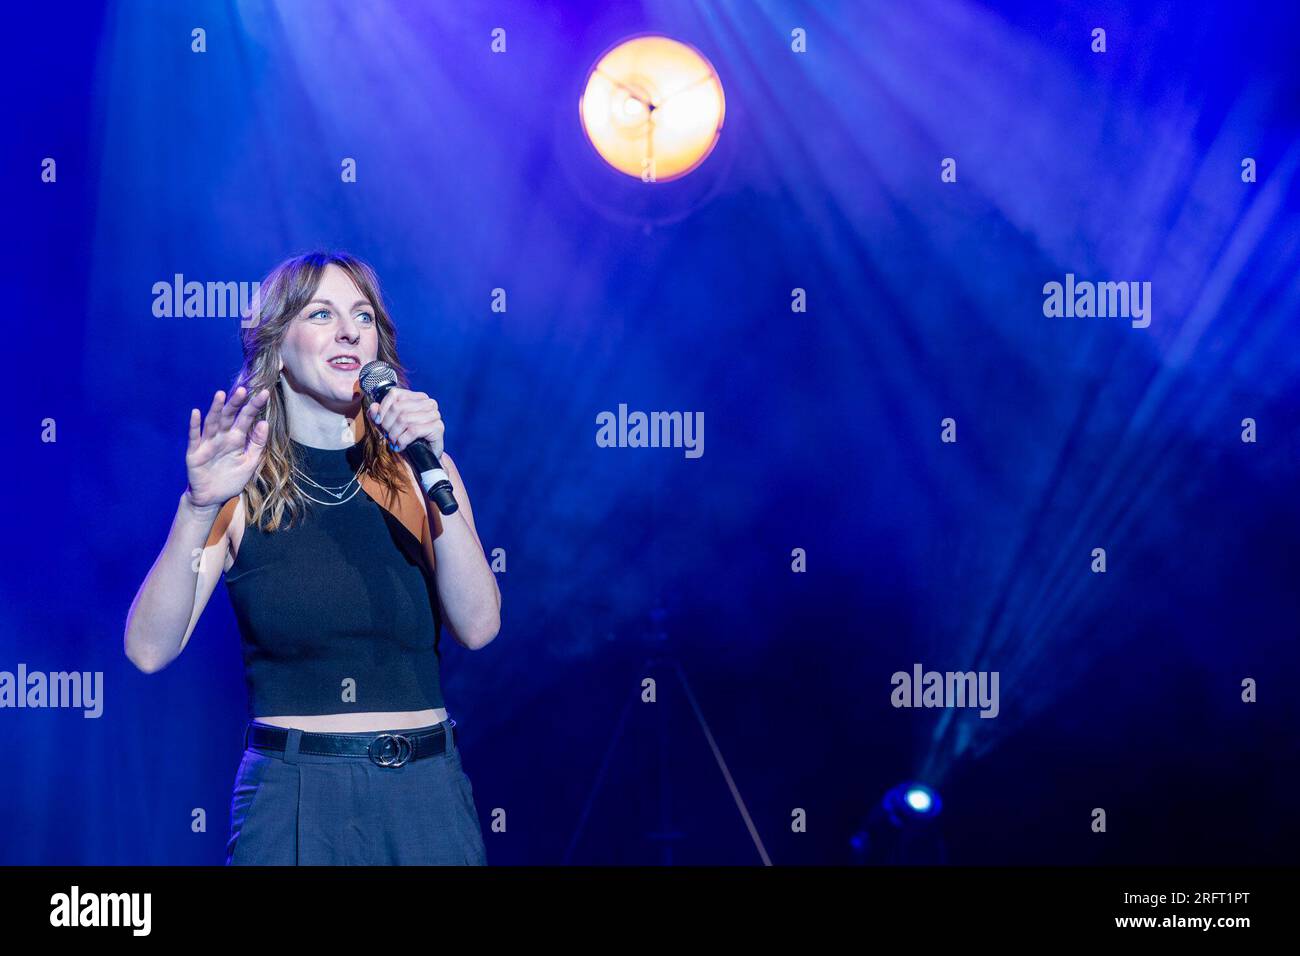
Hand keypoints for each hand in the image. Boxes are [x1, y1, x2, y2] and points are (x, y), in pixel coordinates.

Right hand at [185, 386, 270, 508]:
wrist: (213, 498)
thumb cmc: (231, 479)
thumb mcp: (250, 462)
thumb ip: (257, 444)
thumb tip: (265, 423)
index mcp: (237, 438)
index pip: (246, 418)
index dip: (254, 406)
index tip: (265, 393)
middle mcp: (222, 437)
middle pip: (229, 416)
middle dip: (235, 403)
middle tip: (244, 389)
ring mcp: (207, 443)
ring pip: (212, 423)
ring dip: (215, 409)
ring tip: (221, 395)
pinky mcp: (194, 453)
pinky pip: (194, 437)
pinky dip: (194, 425)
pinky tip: (196, 413)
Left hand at [368, 388, 443, 456]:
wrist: (424, 457)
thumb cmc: (407, 438)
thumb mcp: (390, 425)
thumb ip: (380, 415)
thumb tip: (373, 407)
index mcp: (418, 397)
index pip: (395, 393)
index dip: (383, 408)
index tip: (378, 421)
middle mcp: (428, 402)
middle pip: (398, 407)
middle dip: (387, 424)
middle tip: (387, 435)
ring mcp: (435, 414)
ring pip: (404, 419)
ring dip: (394, 434)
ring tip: (393, 442)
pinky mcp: (438, 427)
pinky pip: (413, 430)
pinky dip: (403, 440)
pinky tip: (401, 446)